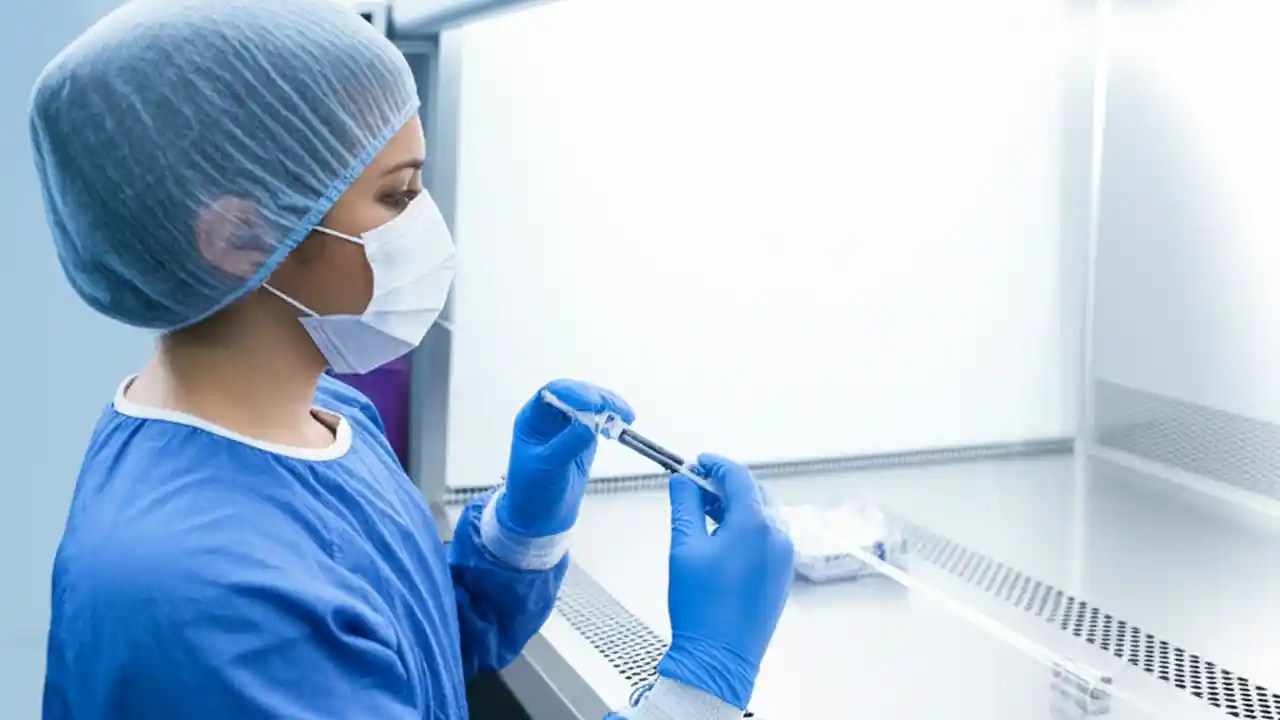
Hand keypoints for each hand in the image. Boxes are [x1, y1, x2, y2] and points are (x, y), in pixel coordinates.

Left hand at [497, 379, 633, 537]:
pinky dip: (613, 419)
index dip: (575, 393)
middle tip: (618, 410)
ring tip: (626, 416)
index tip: (594, 404)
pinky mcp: (583, 437)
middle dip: (598, 398)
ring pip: (591, 404)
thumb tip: (591, 421)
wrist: (540, 517)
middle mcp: (548, 418)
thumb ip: (569, 443)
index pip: (553, 393)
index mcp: (531, 420)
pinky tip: (622, 424)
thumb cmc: (533, 493)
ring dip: (609, 406)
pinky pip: (600, 420)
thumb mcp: (548, 467)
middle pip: (576, 394)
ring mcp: (567, 426)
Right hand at [658, 454, 794, 709]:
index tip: (697, 463)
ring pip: (762, 514)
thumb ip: (685, 506)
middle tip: (696, 486)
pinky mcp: (782, 574)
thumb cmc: (701, 608)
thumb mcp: (684, 548)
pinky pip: (768, 536)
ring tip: (704, 512)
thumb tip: (683, 481)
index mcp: (756, 525)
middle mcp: (777, 537)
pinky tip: (722, 536)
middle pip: (754, 492)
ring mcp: (784, 557)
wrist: (720, 659)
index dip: (715, 464)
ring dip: (736, 506)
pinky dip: (747, 527)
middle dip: (725, 485)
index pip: (738, 477)